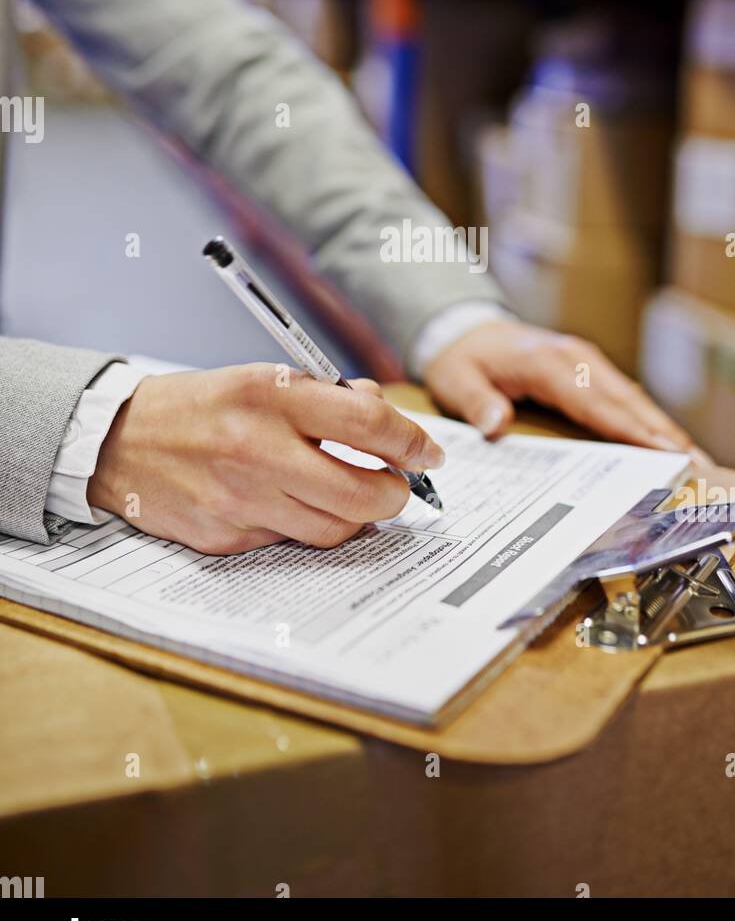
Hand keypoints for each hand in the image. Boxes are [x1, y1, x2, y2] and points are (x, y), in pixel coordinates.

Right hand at [89, 364, 445, 554]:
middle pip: (362, 492)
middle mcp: (258, 448)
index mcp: (272, 395)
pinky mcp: (226, 536)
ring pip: (334, 528)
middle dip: (394, 495)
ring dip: (357, 517)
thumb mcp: (264, 378)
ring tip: (352, 496)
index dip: (412, 443)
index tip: (428, 453)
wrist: (119, 441)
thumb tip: (385, 420)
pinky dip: (307, 526)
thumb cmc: (203, 405)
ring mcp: (241, 499)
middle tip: (396, 486)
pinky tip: (297, 506)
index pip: (369, 424)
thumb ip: (327, 397)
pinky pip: (291, 542)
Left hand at [423, 320, 703, 454]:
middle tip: (700, 467)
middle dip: (665, 434)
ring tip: (699, 463)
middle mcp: (576, 358)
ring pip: (633, 398)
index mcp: (547, 363)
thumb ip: (475, 401)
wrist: (465, 328)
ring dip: (665, 429)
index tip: (664, 452)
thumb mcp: (455, 380)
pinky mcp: (590, 369)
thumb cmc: (462, 360)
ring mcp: (586, 362)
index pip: (595, 402)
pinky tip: (670, 445)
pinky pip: (624, 397)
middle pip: (627, 400)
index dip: (631, 429)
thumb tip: (496, 423)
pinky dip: (649, 420)